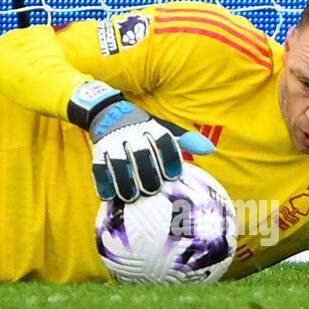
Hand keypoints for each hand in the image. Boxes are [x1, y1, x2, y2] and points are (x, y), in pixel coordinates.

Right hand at [68, 81, 214, 201]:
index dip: (169, 159)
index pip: (162, 142)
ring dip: (125, 181)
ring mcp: (113, 143)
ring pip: (118, 164)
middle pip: (140, 155)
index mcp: (150, 128)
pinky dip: (104, 183)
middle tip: (153, 190)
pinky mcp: (99, 153)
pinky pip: (99, 169)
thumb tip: (210, 150)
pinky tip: (110, 195)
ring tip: (132, 196)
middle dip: (147, 173)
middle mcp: (132, 134)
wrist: (107, 112)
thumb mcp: (162, 128)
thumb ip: (185, 141)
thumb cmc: (142, 127)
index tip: (174, 175)